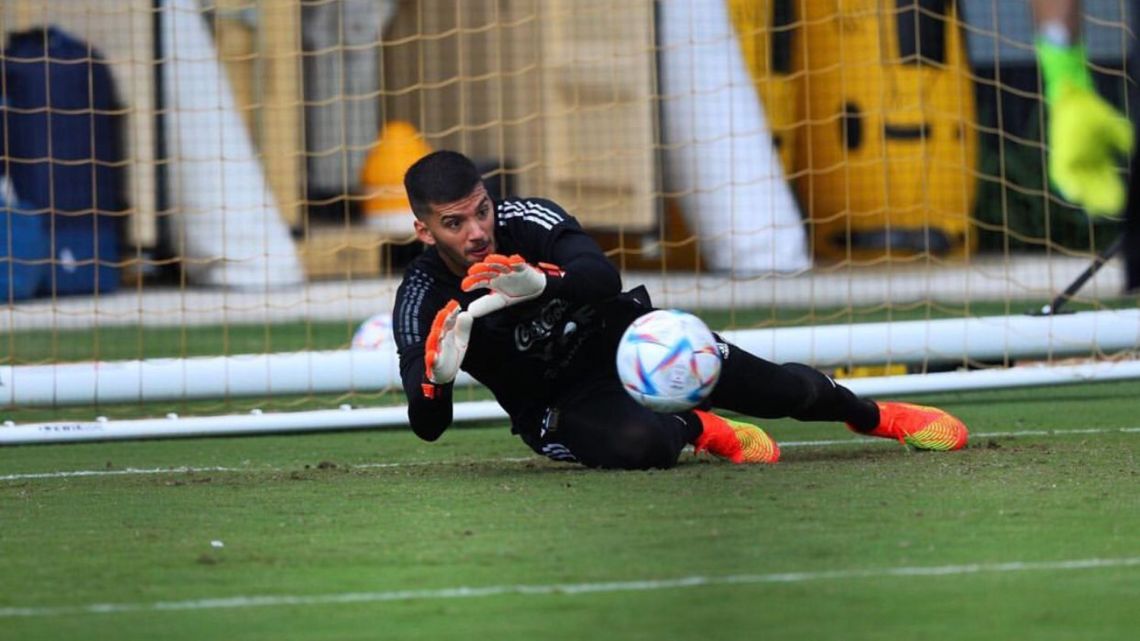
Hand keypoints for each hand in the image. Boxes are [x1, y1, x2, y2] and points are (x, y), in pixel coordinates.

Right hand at [423, 299, 472, 394]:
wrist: (443, 373)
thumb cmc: (451, 352)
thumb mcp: (461, 340)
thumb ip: (463, 327)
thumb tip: (467, 313)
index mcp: (445, 332)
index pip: (447, 321)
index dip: (451, 313)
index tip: (455, 305)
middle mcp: (438, 340)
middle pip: (439, 329)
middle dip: (442, 321)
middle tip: (446, 312)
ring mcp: (435, 351)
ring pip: (433, 343)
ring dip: (435, 337)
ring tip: (439, 331)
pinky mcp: (433, 365)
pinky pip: (432, 361)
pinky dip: (432, 359)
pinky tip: (432, 356)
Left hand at [461, 254, 561, 316]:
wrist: (534, 288)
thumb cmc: (514, 291)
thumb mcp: (500, 300)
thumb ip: (486, 305)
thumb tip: (470, 311)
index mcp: (492, 281)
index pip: (480, 281)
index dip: (472, 283)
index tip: (464, 286)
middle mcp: (499, 274)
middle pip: (488, 270)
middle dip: (480, 270)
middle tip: (472, 271)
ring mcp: (510, 270)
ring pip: (502, 264)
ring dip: (496, 261)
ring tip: (489, 260)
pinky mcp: (522, 268)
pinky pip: (519, 264)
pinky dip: (517, 262)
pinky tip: (514, 260)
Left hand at [1047, 83, 1133, 216]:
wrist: (1073, 98)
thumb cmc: (1093, 110)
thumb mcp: (1112, 126)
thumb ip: (1121, 139)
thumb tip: (1129, 149)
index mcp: (1099, 158)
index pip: (1109, 180)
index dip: (1115, 191)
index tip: (1120, 202)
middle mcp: (1084, 163)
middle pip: (1095, 186)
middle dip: (1104, 198)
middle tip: (1113, 209)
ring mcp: (1070, 162)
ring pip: (1079, 185)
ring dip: (1088, 197)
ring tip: (1096, 209)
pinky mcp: (1058, 158)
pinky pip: (1062, 176)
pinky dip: (1069, 186)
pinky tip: (1076, 195)